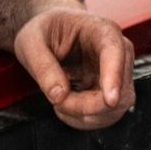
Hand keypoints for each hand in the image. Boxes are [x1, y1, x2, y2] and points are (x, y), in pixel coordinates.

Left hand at [13, 8, 135, 130]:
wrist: (49, 34)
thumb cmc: (44, 31)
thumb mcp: (31, 42)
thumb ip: (43, 66)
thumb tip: (60, 95)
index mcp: (100, 29)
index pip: (115, 52)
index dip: (115, 77)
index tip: (109, 100)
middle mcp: (117, 52)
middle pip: (119, 89)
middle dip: (87, 105)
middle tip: (57, 101)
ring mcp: (117, 74)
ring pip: (115, 108)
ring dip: (85, 115)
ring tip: (59, 102)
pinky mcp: (111, 91)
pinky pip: (106, 115)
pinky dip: (84, 119)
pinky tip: (66, 107)